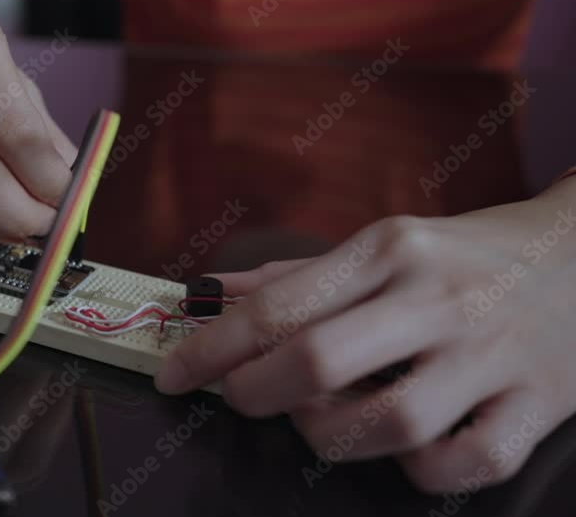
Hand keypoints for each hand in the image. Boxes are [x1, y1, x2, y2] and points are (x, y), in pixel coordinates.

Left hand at [156, 181, 575, 491]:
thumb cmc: (466, 254)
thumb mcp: (385, 244)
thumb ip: (297, 277)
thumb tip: (213, 296)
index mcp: (391, 250)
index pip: (280, 306)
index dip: (212, 349)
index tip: (172, 375)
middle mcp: (438, 299)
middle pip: (321, 362)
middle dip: (256, 392)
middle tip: (240, 397)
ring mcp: (493, 356)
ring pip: (390, 424)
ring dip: (331, 435)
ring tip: (321, 417)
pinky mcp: (540, 405)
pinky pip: (464, 464)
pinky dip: (419, 467)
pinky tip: (404, 443)